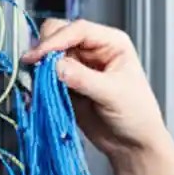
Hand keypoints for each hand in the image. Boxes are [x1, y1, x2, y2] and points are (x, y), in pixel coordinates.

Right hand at [22, 18, 169, 159]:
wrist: (132, 144)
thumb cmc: (137, 115)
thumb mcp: (113, 94)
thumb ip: (83, 78)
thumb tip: (55, 65)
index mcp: (111, 42)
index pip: (78, 30)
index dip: (56, 40)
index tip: (39, 56)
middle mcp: (92, 49)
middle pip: (57, 35)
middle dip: (45, 51)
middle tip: (37, 70)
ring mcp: (77, 66)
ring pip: (47, 56)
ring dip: (38, 68)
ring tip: (38, 86)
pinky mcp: (66, 83)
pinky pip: (44, 76)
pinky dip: (37, 83)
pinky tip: (37, 94)